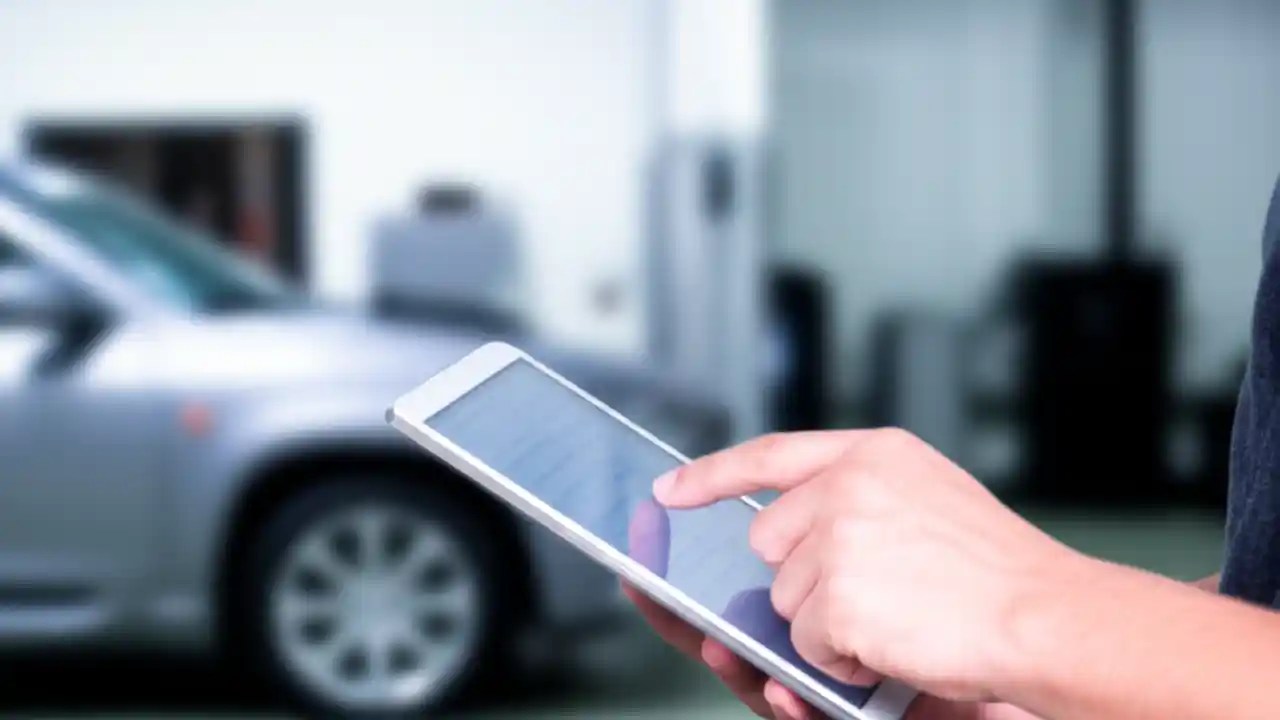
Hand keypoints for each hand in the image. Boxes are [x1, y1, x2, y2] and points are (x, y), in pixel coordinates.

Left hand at [652, 429, 1095, 704]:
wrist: (1046, 618)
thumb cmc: (997, 570)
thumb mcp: (927, 494)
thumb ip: (859, 492)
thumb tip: (791, 519)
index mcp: (870, 453)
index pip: (771, 454)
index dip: (714, 473)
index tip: (672, 490)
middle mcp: (846, 485)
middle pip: (768, 540)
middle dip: (801, 576)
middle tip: (871, 590)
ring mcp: (837, 539)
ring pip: (785, 599)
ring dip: (829, 622)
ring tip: (898, 615)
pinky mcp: (834, 597)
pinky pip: (806, 642)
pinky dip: (841, 657)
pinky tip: (894, 642)